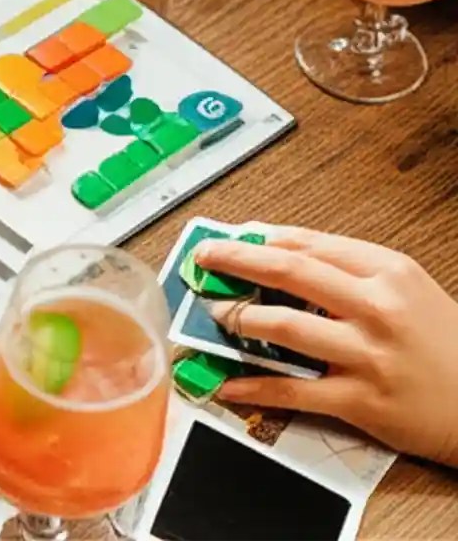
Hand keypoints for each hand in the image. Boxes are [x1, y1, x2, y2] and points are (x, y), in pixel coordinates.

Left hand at [194, 227, 457, 466]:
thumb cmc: (442, 342)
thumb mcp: (407, 289)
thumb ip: (350, 270)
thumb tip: (280, 249)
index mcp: (389, 272)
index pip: (311, 245)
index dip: (261, 239)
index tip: (228, 237)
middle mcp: (378, 308)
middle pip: (291, 273)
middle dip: (237, 261)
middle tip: (203, 258)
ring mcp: (368, 355)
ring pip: (286, 328)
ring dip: (240, 320)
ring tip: (214, 315)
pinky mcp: (360, 400)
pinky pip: (293, 391)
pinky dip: (253, 387)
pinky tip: (226, 383)